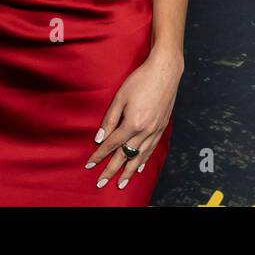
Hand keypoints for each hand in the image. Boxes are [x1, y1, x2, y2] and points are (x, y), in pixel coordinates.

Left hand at [84, 48, 182, 189]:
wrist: (165, 72)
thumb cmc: (140, 80)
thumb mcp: (119, 97)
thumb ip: (109, 119)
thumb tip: (100, 138)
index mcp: (132, 123)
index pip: (112, 145)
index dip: (99, 155)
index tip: (89, 164)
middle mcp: (145, 131)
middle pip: (125, 156)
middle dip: (112, 170)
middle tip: (101, 183)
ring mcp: (155, 130)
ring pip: (140, 157)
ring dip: (129, 171)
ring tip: (121, 183)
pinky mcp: (162, 127)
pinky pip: (152, 149)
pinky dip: (144, 160)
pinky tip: (140, 167)